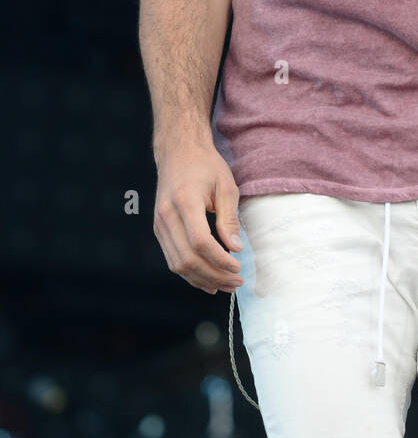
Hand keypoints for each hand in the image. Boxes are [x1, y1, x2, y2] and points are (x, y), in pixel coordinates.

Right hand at [153, 139, 243, 293]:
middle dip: (214, 275)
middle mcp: (166, 215)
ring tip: (225, 285)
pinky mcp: (159, 229)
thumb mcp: (226, 186)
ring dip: (202, 279)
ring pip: (177, 264)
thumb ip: (229, 219)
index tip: (238, 267)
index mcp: (185, 201)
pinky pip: (172, 259)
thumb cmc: (205, 166)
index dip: (219, 259)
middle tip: (236, 282)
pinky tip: (207, 280)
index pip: (200, 241)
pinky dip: (189, 273)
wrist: (178, 152)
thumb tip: (235, 248)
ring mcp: (159, 224)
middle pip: (187, 258)